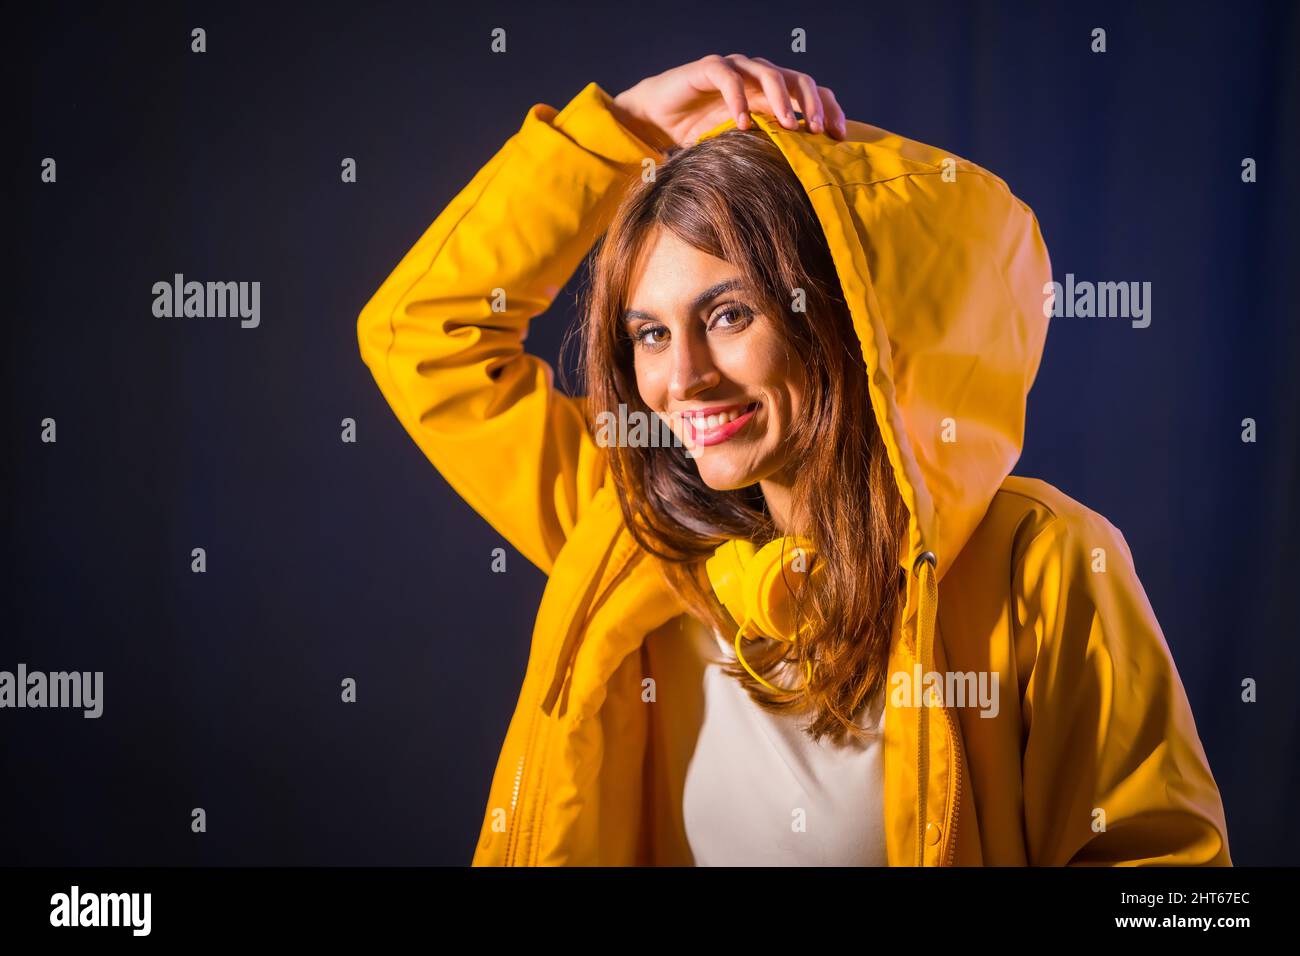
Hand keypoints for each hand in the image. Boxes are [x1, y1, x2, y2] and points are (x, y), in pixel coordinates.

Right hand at [611, 54, 847, 150]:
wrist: (657, 117)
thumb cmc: (700, 133)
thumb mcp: (740, 146)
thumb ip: (766, 149)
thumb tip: (800, 180)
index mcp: (772, 93)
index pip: (810, 93)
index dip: (828, 110)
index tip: (838, 136)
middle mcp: (759, 76)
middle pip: (798, 79)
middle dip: (811, 104)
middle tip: (816, 131)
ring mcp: (736, 68)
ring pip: (769, 73)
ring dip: (781, 100)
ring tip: (787, 126)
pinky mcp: (710, 68)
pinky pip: (729, 78)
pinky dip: (738, 100)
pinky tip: (742, 124)